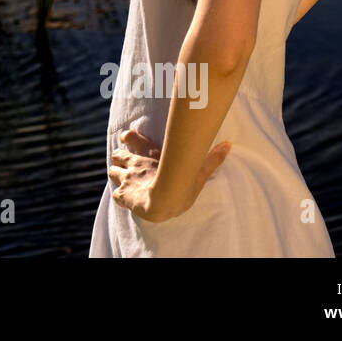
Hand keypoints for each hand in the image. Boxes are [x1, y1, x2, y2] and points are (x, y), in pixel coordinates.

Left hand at [108, 129, 230, 222]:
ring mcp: (126, 179)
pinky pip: (115, 194)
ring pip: (112, 172)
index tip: (127, 139)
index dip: (128, 138)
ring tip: (123, 181)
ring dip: (117, 175)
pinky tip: (125, 200)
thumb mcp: (198, 172)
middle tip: (127, 165)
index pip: (131, 137)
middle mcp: (134, 164)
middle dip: (120, 159)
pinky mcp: (122, 195)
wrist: (163, 202)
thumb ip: (212, 159)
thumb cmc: (181, 186)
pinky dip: (119, 196)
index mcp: (150, 156)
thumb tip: (229, 144)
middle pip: (117, 154)